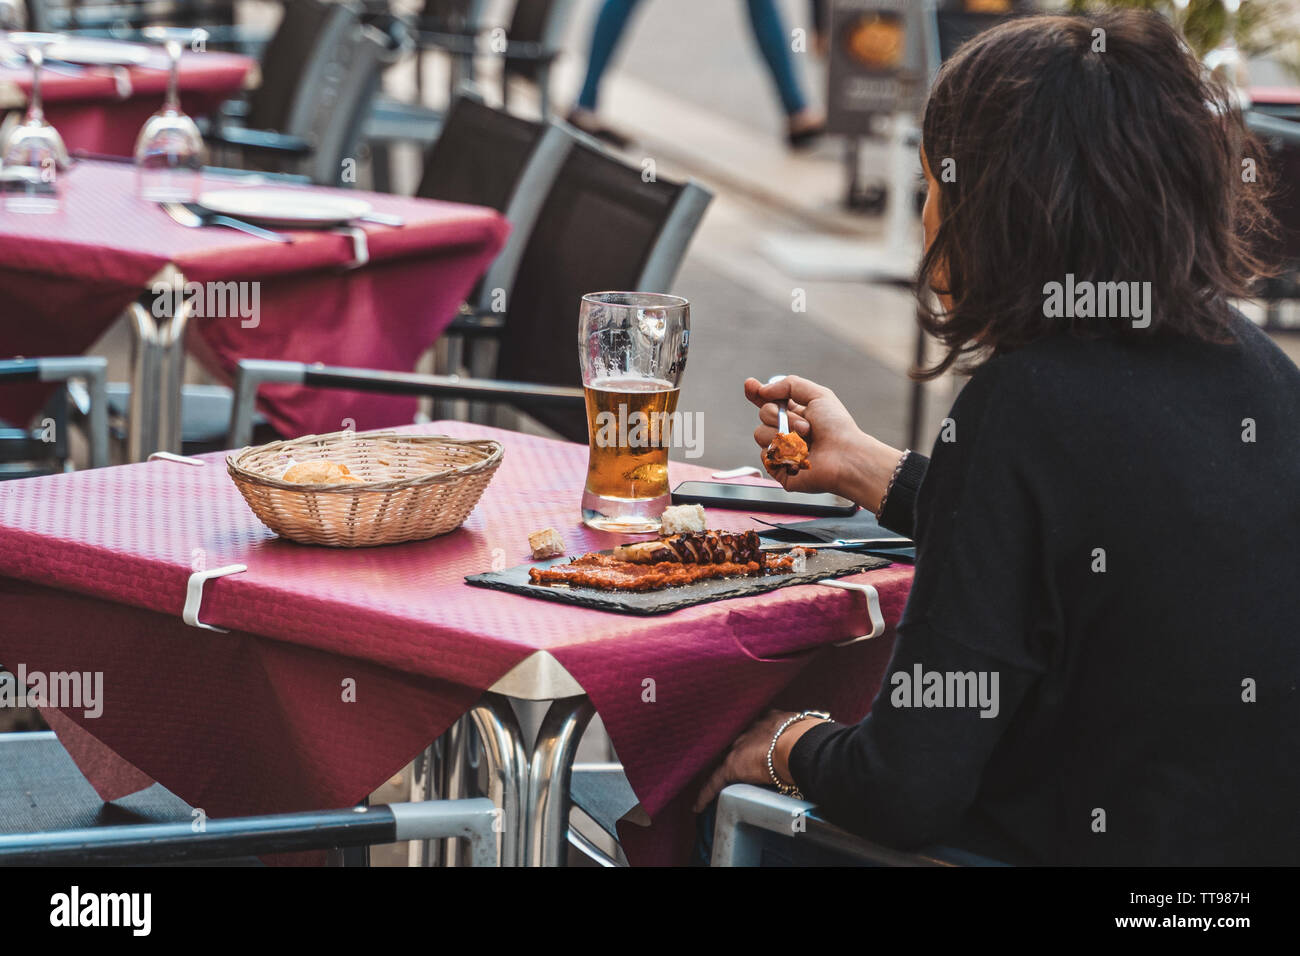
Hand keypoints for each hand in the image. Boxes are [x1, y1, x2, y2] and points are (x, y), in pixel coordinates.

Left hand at [693, 710, 826, 811]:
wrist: (800, 743)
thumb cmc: (814, 738)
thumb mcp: (813, 735)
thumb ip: (812, 741)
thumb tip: (827, 752)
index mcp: (774, 719)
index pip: (760, 729)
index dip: (758, 738)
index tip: (758, 745)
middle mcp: (753, 728)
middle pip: (739, 740)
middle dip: (737, 750)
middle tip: (734, 761)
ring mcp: (741, 745)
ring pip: (726, 758)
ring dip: (722, 768)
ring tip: (716, 779)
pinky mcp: (732, 765)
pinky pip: (715, 781)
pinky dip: (706, 793)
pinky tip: (699, 805)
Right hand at [743, 376, 903, 509]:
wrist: (845, 457)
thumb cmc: (838, 429)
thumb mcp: (818, 395)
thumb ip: (789, 385)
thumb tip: (763, 390)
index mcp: (796, 413)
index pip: (768, 401)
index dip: (756, 393)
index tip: (750, 384)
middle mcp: (787, 430)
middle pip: (763, 413)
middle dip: (781, 415)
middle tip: (806, 426)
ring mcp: (781, 449)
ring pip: (760, 434)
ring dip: (784, 435)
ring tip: (806, 443)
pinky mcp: (779, 468)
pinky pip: (765, 455)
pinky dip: (782, 453)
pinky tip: (799, 456)